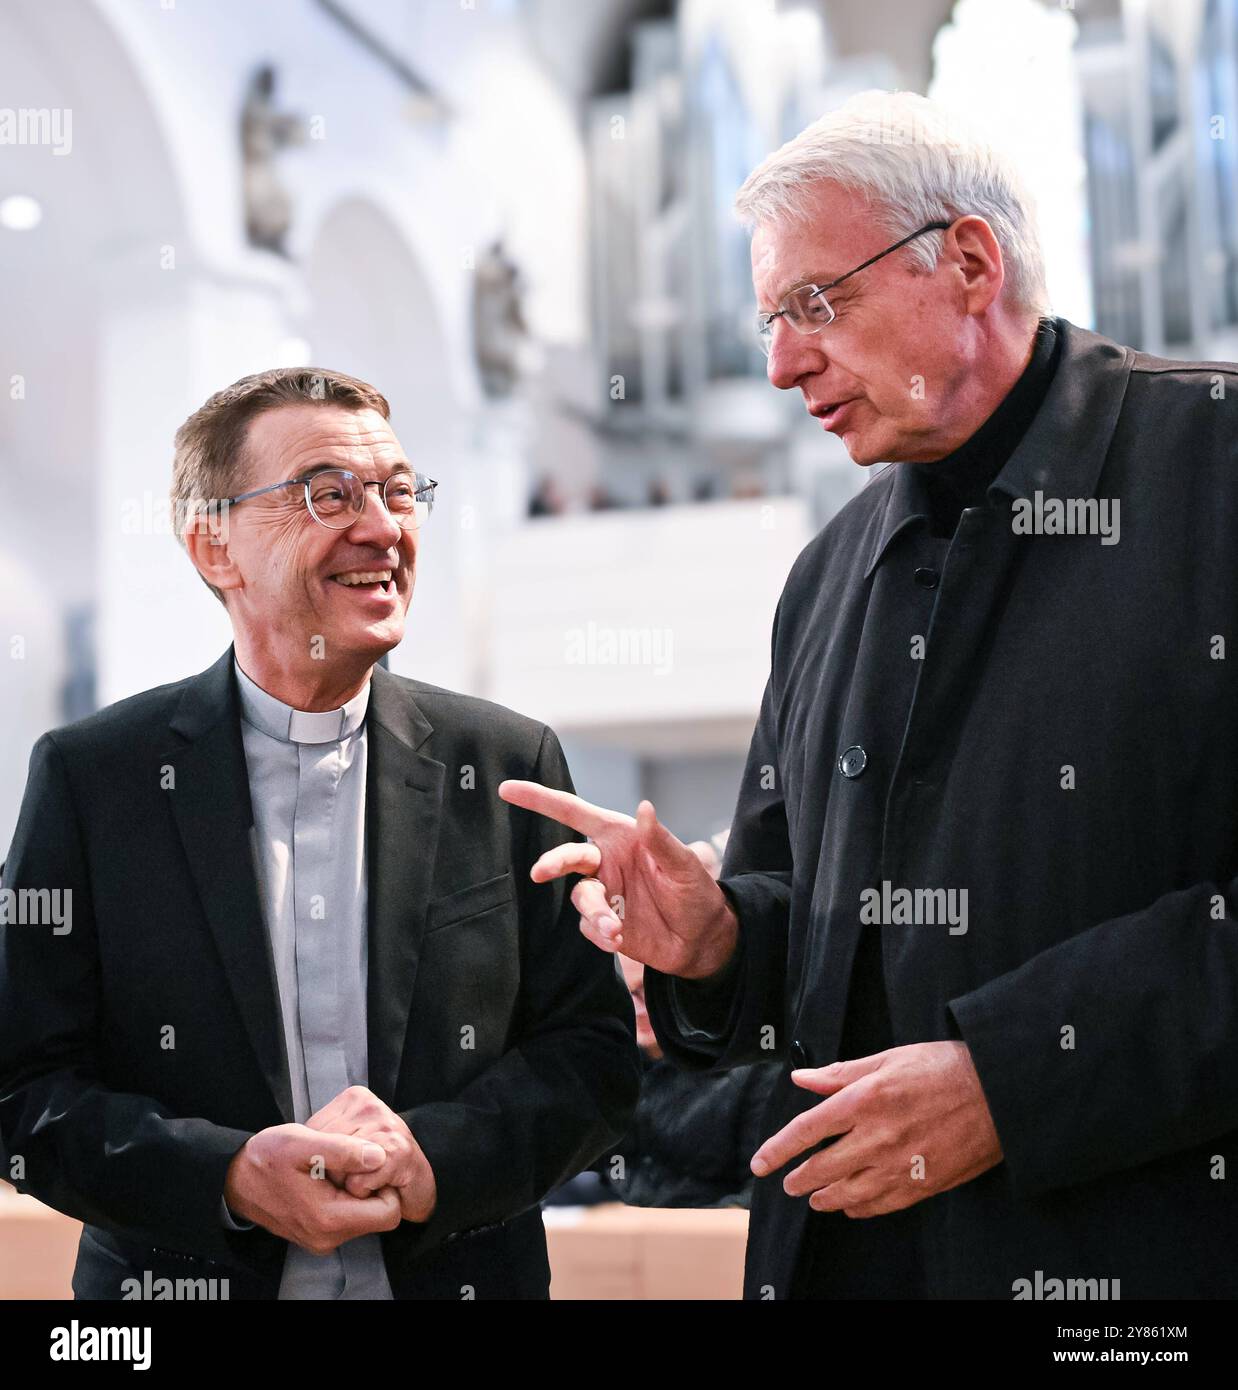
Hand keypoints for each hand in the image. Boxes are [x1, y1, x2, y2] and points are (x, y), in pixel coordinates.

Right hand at [223, 1123, 402, 1254]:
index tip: (371, 1162)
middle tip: (355, 1160)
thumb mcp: (302, 1142)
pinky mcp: (317, 1234)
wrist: (234, 1179)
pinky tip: (329, 1176)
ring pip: (365, 1216)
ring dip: (359, 1190)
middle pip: (379, 1215)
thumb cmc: (264, 1158)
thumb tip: (379, 1156)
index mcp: (328, 1218)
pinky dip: (346, 1197)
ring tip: (338, 1166)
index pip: (389, 1213)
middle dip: (374, 1187)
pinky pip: (348, 1217)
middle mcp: (327, 1238)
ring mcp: (321, 1239)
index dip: (387, 1184)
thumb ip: (343, 1150)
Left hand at [306, 1085, 436, 1223]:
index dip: (319, 1159)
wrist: (419, 1186)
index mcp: (353, 1099)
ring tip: (368, 1180)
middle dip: (333, 1172)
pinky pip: (360, 1179)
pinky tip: (380, 1186)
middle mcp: (370, 1105)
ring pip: (341, 1166)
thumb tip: (299, 1154)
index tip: (338, 1165)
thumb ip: (319, 1143)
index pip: (313, 1131)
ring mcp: (387, 1123)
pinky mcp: (399, 1149)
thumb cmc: (374, 1168)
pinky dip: (365, 1192)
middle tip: (356, 1175)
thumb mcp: (338, 1147)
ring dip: (350, 1184)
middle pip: (326, 1148)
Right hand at [497, 782, 738, 978]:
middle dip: (553, 862)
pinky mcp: (603, 923)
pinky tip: (621, 940)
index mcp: (619, 836)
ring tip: (616, 930)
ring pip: (579, 897)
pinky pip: (588, 927)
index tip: (507, 789)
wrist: (701, 940)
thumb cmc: (696, 892)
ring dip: (593, 913)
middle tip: (541, 872)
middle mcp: (605, 861)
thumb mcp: (684, 865)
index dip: (540, 799)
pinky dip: (601, 934)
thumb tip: (645, 806)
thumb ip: (660, 839)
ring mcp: (603, 893)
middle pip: (566, 856)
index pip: (573, 812)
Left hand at [750, 1041, 1002, 1216]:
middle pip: (822, 1168)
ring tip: (814, 1198)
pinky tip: (850, 1205)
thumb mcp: (889, 1058)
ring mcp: (901, 1165)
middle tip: (788, 1184)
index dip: (778, 1149)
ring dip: (824, 1198)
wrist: (999, 1093)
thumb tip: (802, 1079)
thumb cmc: (944, 1067)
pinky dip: (859, 1208)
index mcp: (865, 1100)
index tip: (760, 1163)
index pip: (807, 1130)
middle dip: (798, 1179)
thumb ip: (841, 1073)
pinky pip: (881, 1205)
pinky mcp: (924, 1184)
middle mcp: (877, 1137)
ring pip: (849, 1194)